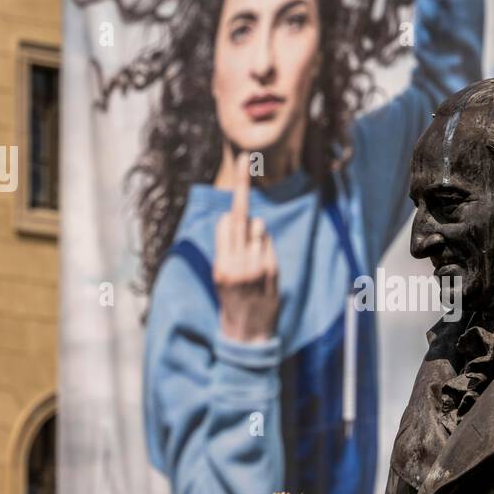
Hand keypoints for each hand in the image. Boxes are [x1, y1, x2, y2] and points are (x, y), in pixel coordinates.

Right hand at [214, 154, 278, 343]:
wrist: (248, 334)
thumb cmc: (231, 302)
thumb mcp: (220, 277)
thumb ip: (226, 248)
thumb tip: (236, 219)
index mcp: (220, 265)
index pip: (226, 223)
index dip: (231, 209)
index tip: (240, 169)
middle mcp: (238, 264)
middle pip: (241, 216)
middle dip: (242, 187)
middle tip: (245, 159)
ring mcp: (258, 267)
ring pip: (258, 227)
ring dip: (254, 232)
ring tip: (249, 255)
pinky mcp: (273, 270)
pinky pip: (268, 241)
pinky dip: (264, 243)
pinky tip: (260, 260)